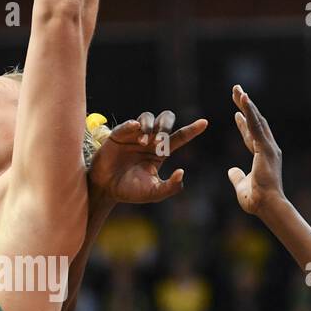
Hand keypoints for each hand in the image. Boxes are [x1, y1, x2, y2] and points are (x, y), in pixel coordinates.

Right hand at [88, 110, 207, 204]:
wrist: (106, 190)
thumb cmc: (130, 191)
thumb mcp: (154, 193)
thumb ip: (170, 187)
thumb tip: (181, 173)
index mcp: (160, 152)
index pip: (180, 137)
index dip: (192, 130)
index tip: (205, 123)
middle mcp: (149, 140)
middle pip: (165, 120)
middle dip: (166, 125)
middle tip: (160, 140)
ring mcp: (134, 136)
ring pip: (147, 117)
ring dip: (150, 126)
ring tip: (144, 142)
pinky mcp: (119, 135)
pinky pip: (128, 124)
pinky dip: (133, 125)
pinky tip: (136, 131)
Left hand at [227, 85, 284, 215]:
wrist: (267, 206)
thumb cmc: (257, 201)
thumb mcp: (242, 186)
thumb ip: (237, 177)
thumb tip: (231, 170)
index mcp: (263, 156)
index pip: (251, 135)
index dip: (244, 124)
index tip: (237, 113)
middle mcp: (268, 148)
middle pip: (255, 122)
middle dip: (245, 107)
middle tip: (237, 91)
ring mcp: (268, 147)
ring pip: (256, 120)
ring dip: (246, 104)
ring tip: (237, 90)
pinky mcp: (265, 148)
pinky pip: (256, 126)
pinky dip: (249, 112)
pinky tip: (243, 99)